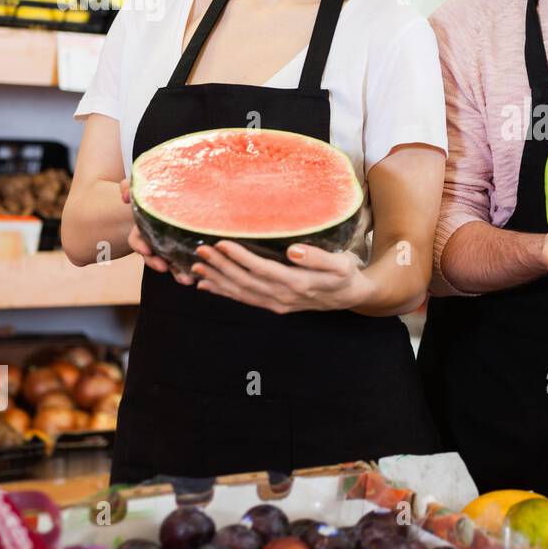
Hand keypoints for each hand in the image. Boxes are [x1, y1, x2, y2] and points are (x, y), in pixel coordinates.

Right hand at [119, 177, 190, 283]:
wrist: (181, 201)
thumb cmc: (161, 196)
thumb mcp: (146, 191)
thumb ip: (132, 190)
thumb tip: (124, 192)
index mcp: (144, 228)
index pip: (136, 240)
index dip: (140, 245)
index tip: (147, 250)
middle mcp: (154, 241)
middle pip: (151, 257)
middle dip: (156, 263)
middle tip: (164, 267)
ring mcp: (169, 249)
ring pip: (169, 264)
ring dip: (177, 273)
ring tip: (187, 280)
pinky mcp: (183, 254)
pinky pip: (184, 266)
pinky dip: (189, 272)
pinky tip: (199, 277)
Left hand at [190, 240, 369, 313]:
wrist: (351, 296)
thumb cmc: (345, 274)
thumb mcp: (342, 264)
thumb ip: (318, 258)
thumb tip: (293, 251)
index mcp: (298, 283)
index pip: (262, 269)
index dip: (240, 257)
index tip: (222, 243)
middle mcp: (283, 296)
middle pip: (245, 282)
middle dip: (221, 266)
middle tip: (201, 251)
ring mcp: (276, 303)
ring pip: (241, 292)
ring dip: (217, 280)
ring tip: (196, 268)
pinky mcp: (274, 305)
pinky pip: (244, 300)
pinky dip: (224, 293)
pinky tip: (207, 286)